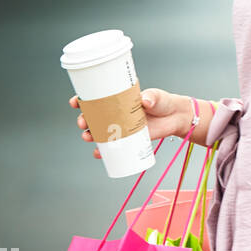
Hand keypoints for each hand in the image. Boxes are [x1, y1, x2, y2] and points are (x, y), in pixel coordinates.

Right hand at [70, 87, 195, 159]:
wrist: (176, 117)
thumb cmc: (163, 102)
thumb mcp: (156, 96)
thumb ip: (151, 97)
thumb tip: (145, 101)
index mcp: (117, 99)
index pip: (95, 98)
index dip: (82, 100)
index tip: (75, 102)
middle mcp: (115, 113)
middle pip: (93, 117)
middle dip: (84, 120)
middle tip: (84, 123)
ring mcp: (120, 127)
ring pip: (99, 132)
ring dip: (90, 135)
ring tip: (89, 137)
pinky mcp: (128, 139)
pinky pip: (111, 147)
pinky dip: (103, 151)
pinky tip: (99, 154)